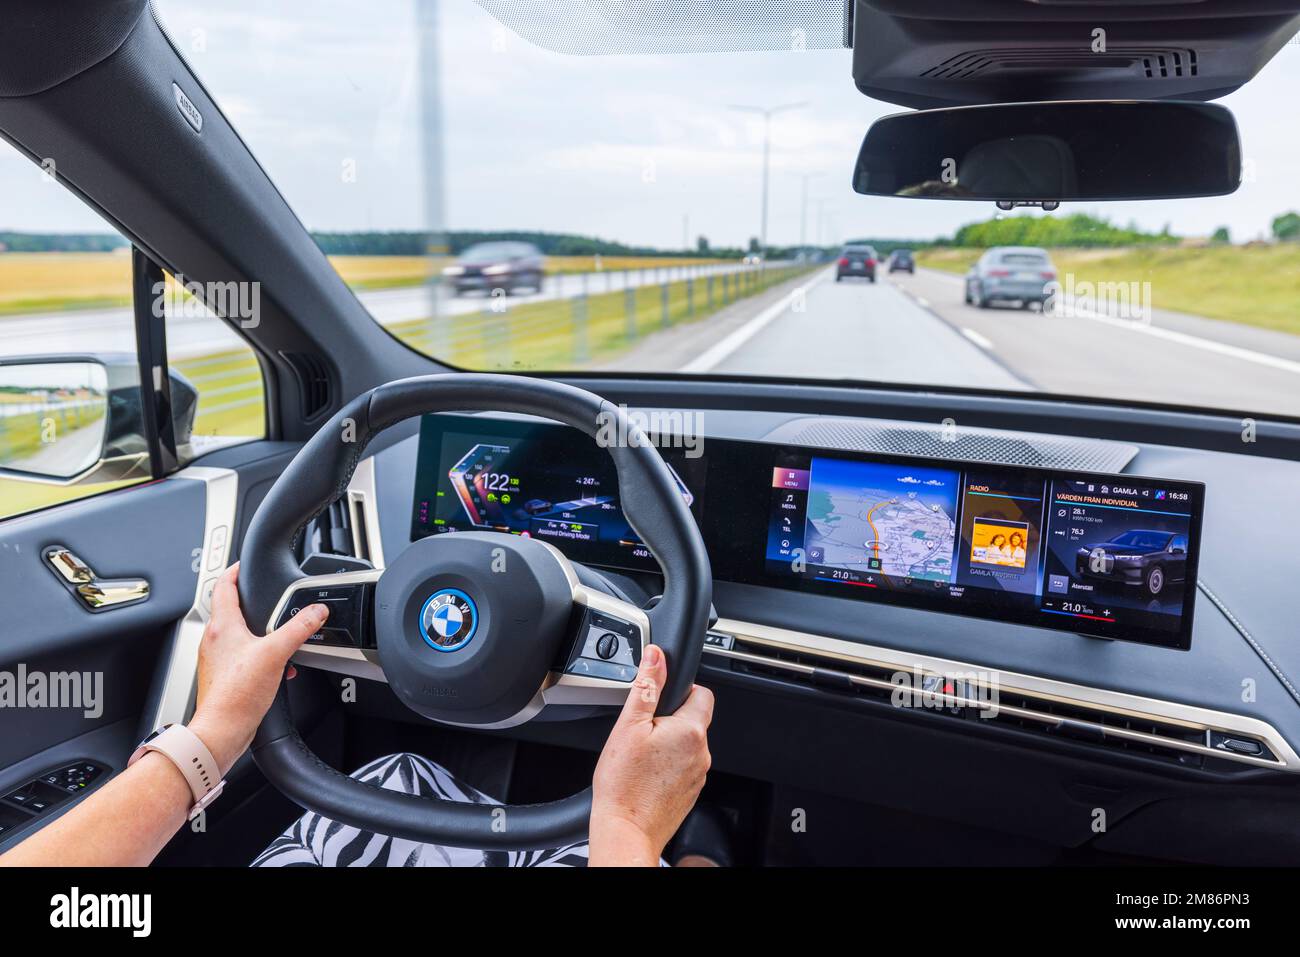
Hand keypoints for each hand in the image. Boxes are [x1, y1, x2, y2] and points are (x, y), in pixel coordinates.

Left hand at [188, 563, 327, 775]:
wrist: (222, 729)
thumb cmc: (237, 693)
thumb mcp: (276, 653)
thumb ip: (298, 628)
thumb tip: (315, 611)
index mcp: (222, 626)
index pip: (223, 585)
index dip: (235, 571)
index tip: (245, 565)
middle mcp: (214, 639)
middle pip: (231, 609)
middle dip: (253, 604)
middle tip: (270, 600)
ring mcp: (217, 658)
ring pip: (238, 634)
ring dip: (259, 632)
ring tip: (279, 637)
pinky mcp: (223, 675)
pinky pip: (241, 655)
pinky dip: (259, 654)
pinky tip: (277, 667)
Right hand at [589, 644, 713, 865]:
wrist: (626, 830)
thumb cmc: (623, 783)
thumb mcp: (628, 725)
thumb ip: (647, 686)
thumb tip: (656, 655)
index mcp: (691, 730)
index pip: (702, 693)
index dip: (681, 690)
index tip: (659, 700)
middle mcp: (702, 751)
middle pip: (693, 719)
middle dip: (670, 718)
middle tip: (641, 730)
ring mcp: (698, 774)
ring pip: (686, 743)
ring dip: (668, 742)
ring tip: (640, 754)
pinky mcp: (690, 791)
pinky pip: (683, 766)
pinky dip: (667, 764)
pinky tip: (645, 772)